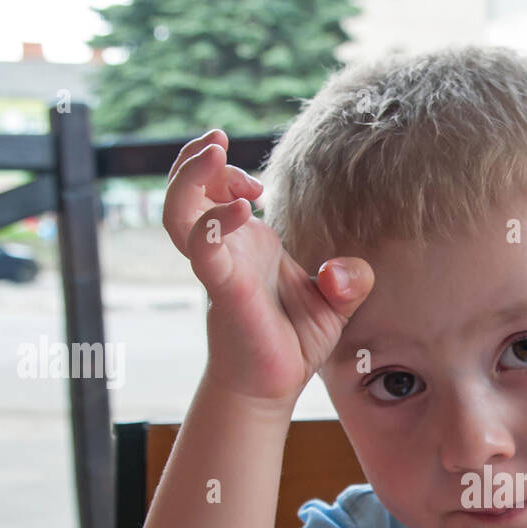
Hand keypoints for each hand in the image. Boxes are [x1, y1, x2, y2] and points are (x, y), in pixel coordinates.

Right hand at [162, 129, 372, 402]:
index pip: (211, 192)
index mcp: (243, 246)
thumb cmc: (293, 344)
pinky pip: (204, 250)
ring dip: (188, 179)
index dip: (225, 174)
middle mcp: (223, 252)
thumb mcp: (333, 305)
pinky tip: (243, 207)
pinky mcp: (224, 292)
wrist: (273, 388)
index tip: (255, 183)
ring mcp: (219, 270)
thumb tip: (341, 271)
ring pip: (177, 215)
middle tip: (215, 139)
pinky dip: (215, 222)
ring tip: (213, 152)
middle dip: (190, 160)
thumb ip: (350, 281)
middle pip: (182, 194)